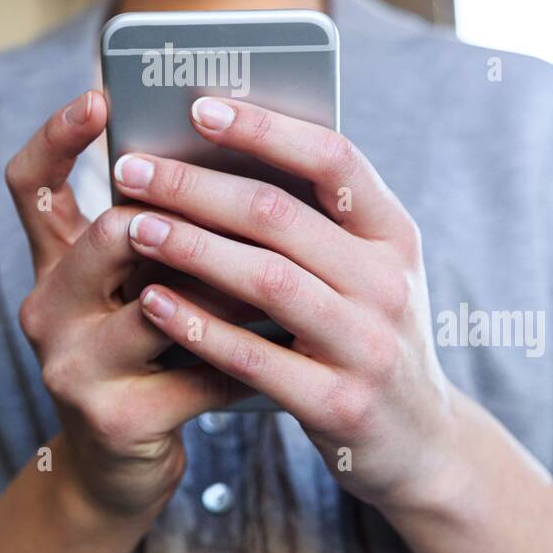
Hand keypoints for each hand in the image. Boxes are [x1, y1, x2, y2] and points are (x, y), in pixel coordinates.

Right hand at [4, 90, 251, 519]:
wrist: (119, 472)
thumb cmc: (152, 355)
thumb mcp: (142, 286)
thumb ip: (166, 232)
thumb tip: (238, 152)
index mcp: (53, 264)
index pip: (29, 185)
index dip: (56, 137)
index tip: (102, 95)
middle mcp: (46, 308)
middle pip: (106, 231)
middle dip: (182, 211)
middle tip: (244, 191)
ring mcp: (71, 366)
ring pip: (160, 301)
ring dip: (228, 282)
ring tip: (283, 263)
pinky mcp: (112, 419)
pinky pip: (198, 370)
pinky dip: (248, 352)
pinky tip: (289, 340)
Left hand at [113, 96, 458, 512]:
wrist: (420, 445)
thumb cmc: (365, 335)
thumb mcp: (364, 272)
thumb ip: (312, 224)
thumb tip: (211, 156)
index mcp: (395, 234)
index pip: (334, 159)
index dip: (265, 128)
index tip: (198, 107)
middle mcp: (389, 283)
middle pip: (281, 216)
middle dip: (196, 187)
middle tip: (131, 168)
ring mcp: (369, 346)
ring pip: (267, 280)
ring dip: (191, 247)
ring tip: (133, 227)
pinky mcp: (340, 405)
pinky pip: (255, 359)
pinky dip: (200, 327)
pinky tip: (153, 302)